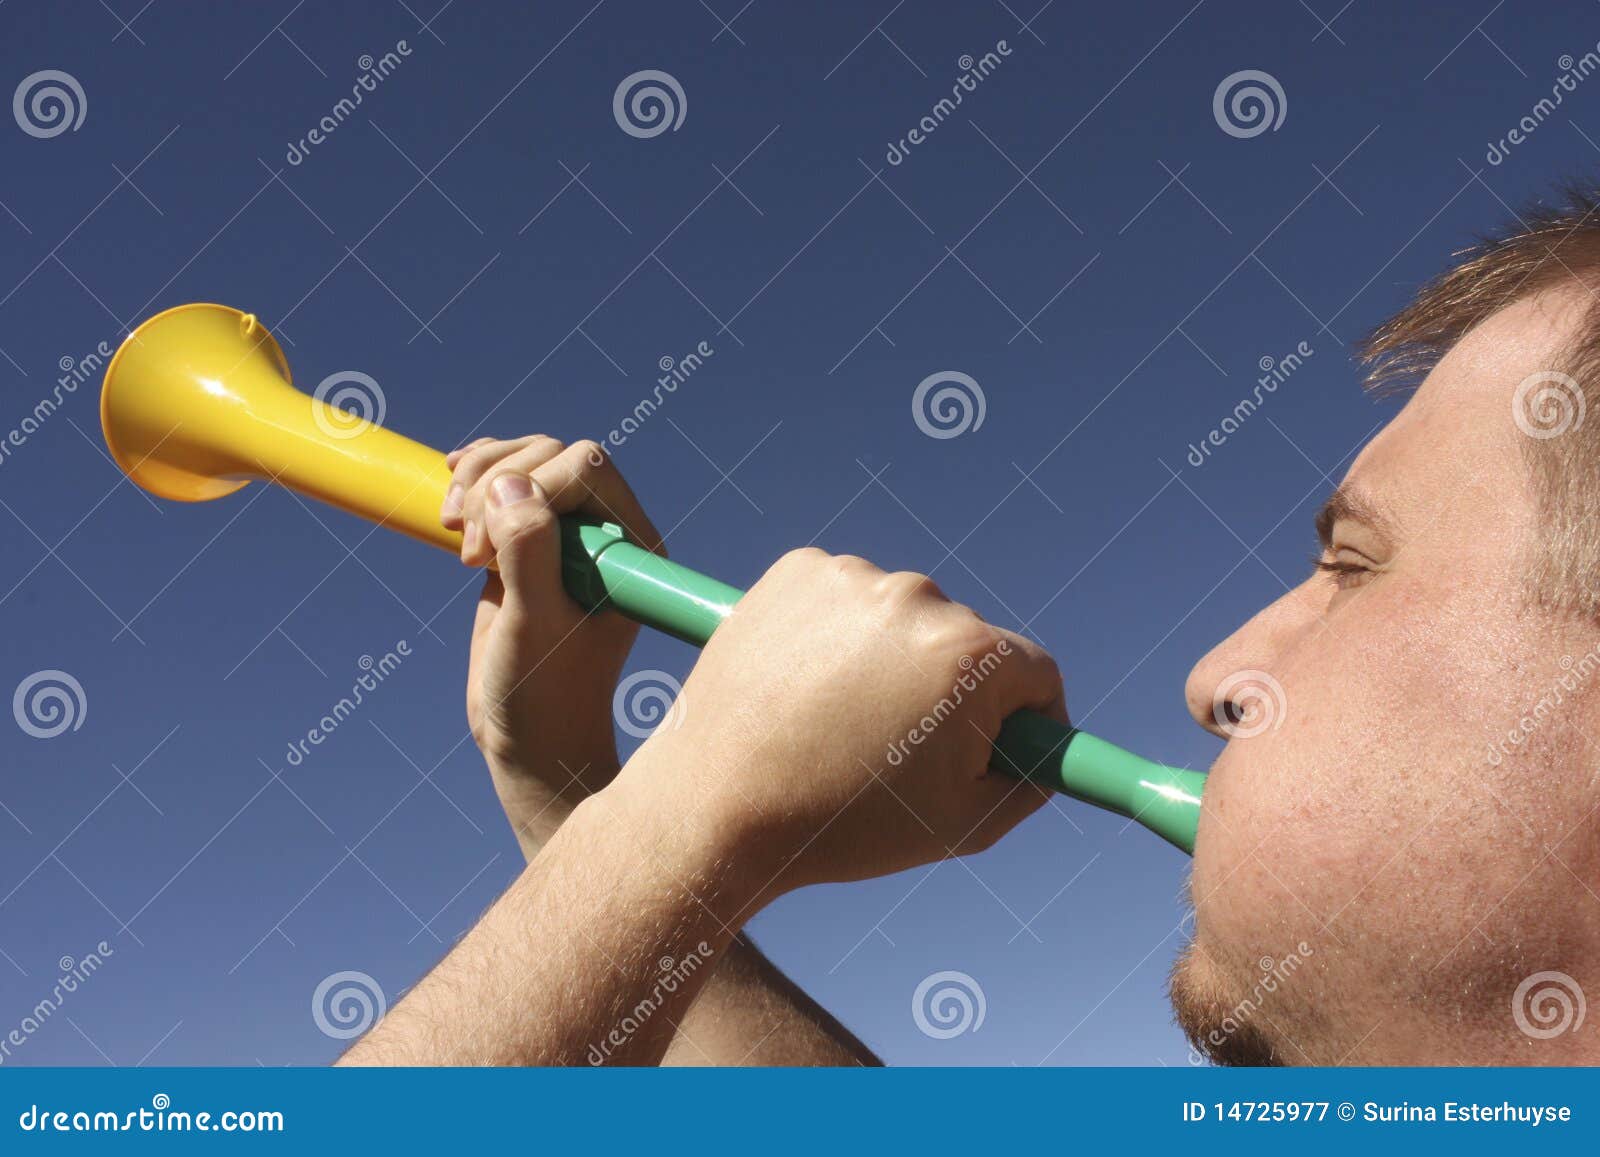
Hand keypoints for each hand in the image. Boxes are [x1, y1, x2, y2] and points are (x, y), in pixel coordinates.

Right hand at [441, 436, 662, 849]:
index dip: (531, 486)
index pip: (586, 465)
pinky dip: (471, 475)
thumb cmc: (545, 694)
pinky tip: (447, 482)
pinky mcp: (524, 541)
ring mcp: (562, 533)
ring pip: (522, 458)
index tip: (490, 554)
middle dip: (495, 486)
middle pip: (549, 453)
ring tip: (454, 531)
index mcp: (630, 547)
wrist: (526, 736)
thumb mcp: (535, 625)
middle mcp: (604, 531)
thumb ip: (529, 552)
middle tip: (470, 552)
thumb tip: (510, 485)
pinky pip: (502, 478)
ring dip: (476, 479)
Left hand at [610, 548, 1063, 897]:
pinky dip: (834, 634)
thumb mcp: (963, 825)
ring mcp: (852, 577)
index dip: (1023, 719)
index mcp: (972, 655)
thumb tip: (1046, 751)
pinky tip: (804, 686)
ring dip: (887, 658)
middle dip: (947, 690)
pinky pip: (843, 599)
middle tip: (896, 748)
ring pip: (900, 618)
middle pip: (966, 641)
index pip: (1035, 673)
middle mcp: (919, 598)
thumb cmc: (842, 823)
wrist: (714, 805)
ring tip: (837, 721)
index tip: (993, 748)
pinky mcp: (796, 571)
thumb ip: (1029, 784)